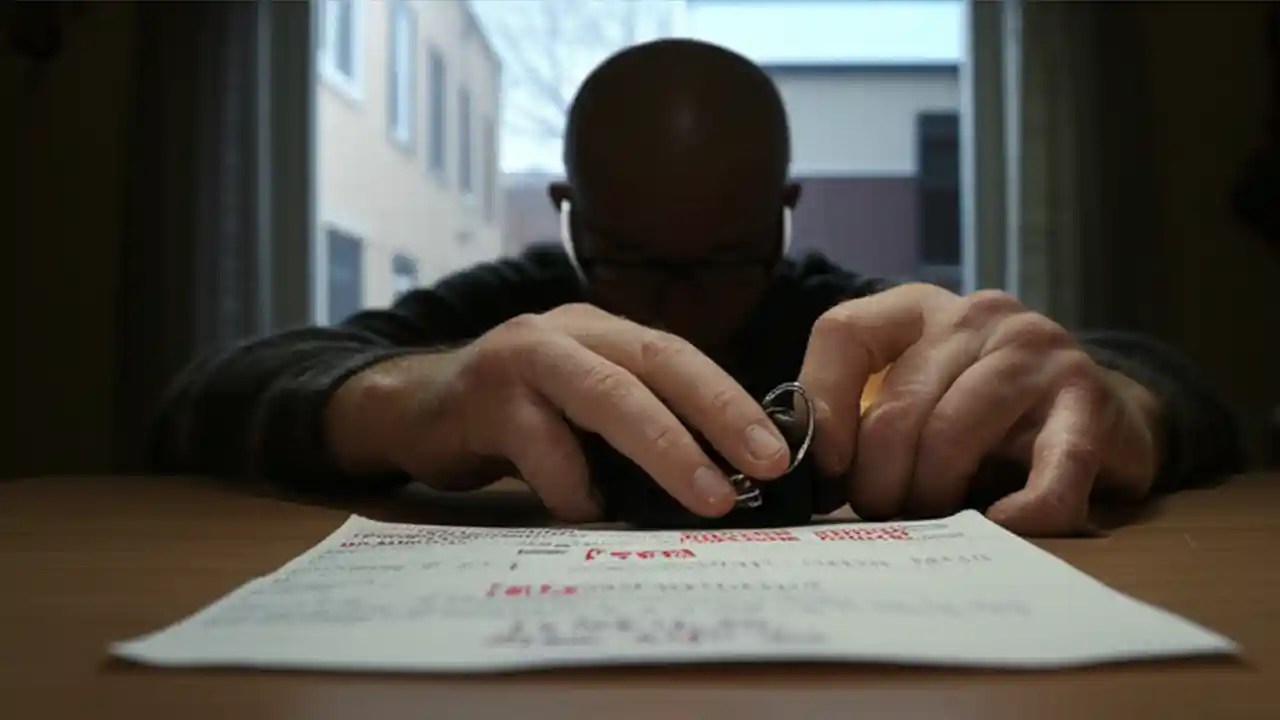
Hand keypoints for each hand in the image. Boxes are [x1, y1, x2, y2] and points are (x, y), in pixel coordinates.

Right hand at [327, 304, 790, 521]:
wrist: (411, 408)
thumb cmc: (510, 420)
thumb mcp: (577, 410)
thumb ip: (631, 427)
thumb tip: (718, 480)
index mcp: (603, 333)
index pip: (681, 356)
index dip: (733, 400)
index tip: (779, 450)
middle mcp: (569, 332)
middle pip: (657, 362)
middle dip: (718, 415)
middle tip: (763, 467)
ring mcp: (524, 357)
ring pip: (607, 394)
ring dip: (664, 448)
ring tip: (708, 497)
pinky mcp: (484, 396)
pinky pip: (542, 445)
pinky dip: (572, 486)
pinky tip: (584, 509)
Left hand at [798, 285, 1163, 535]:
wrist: (1104, 414)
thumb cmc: (987, 416)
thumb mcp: (917, 393)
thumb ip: (860, 414)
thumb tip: (794, 463)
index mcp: (921, 309)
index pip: (843, 331)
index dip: (822, 405)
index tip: (825, 469)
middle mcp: (980, 317)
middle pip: (897, 405)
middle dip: (878, 479)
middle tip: (883, 513)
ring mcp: (1038, 354)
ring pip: (953, 436)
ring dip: (932, 495)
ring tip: (932, 522)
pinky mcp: (1090, 404)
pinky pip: (1046, 475)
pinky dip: (1018, 515)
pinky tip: (1001, 527)